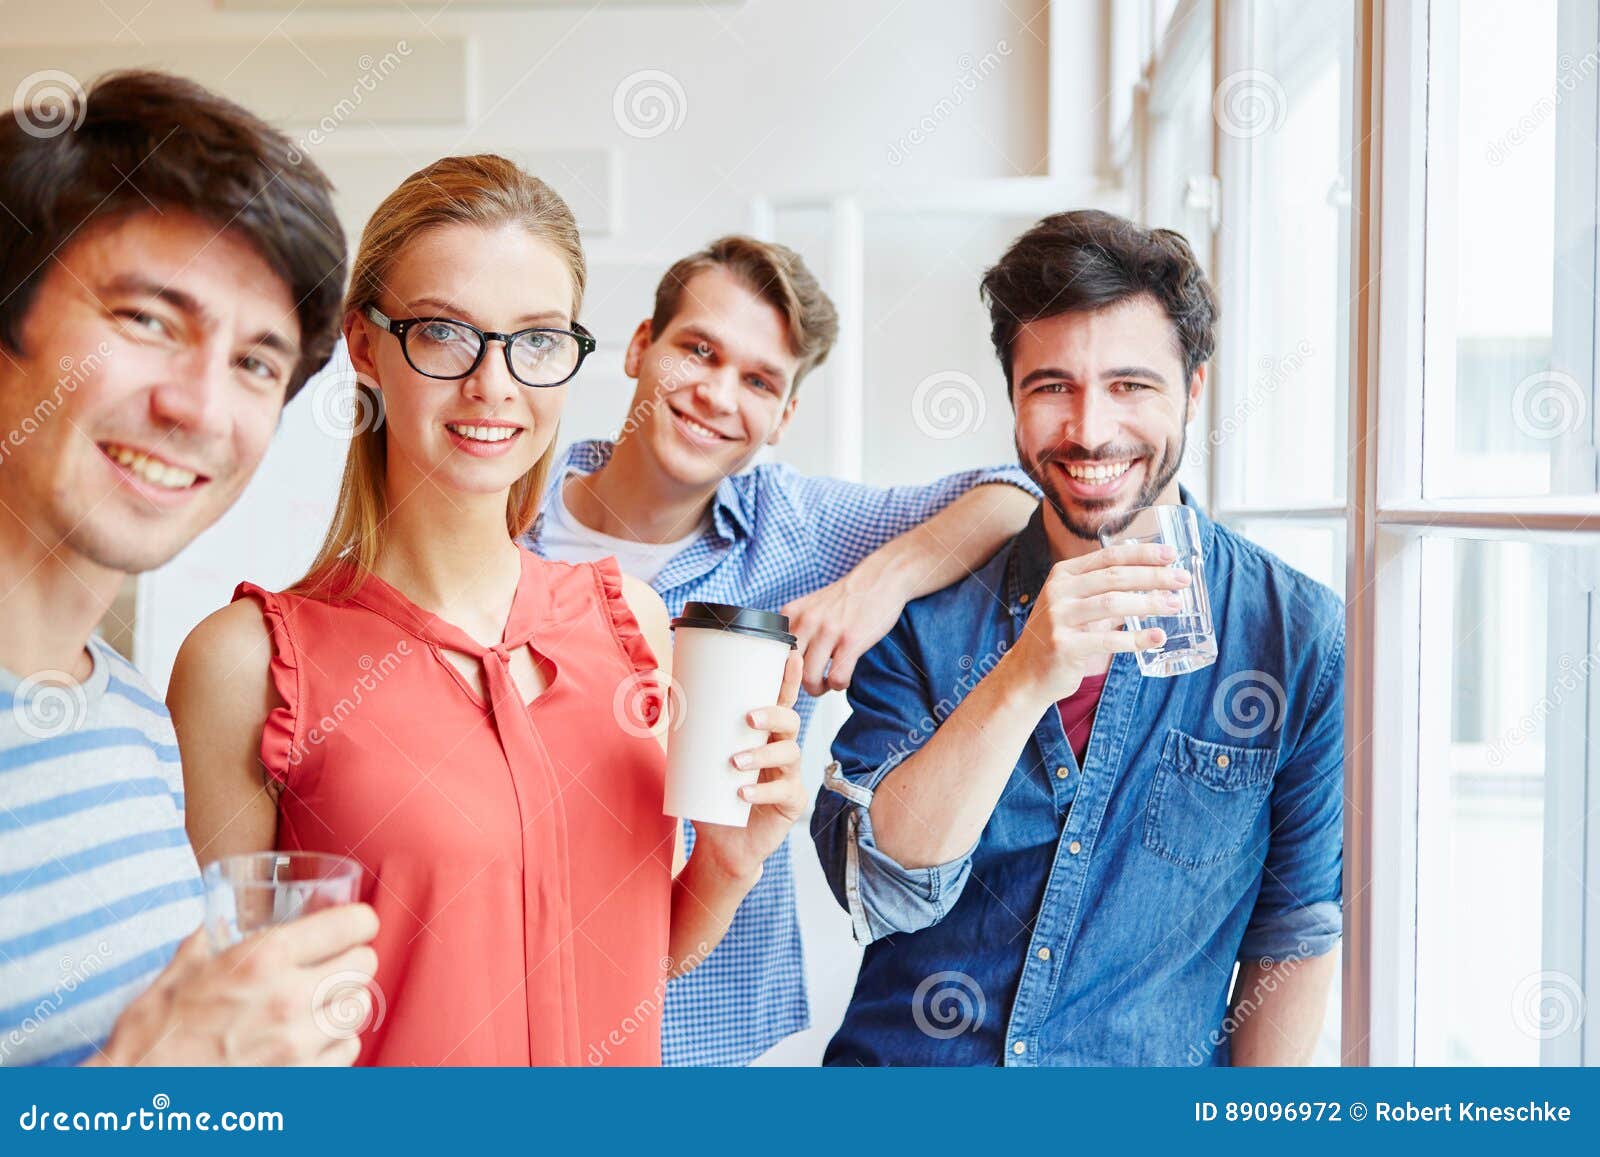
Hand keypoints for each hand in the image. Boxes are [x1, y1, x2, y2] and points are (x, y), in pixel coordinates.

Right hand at [96, 903, 379, 1066]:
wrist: (138, 1099)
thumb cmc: (152, 1034)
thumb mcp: (179, 972)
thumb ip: (208, 939)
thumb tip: (220, 918)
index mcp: (263, 959)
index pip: (351, 924)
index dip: (359, 921)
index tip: (356, 924)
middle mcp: (290, 998)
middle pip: (364, 964)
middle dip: (353, 959)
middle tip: (337, 962)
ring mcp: (298, 1044)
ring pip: (358, 1008)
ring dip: (345, 1001)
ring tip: (325, 1001)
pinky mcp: (301, 1080)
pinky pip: (348, 1050)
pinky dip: (338, 1042)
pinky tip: (316, 1038)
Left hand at [690, 650, 807, 883]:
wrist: (721, 845)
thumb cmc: (713, 796)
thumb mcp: (697, 760)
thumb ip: (687, 729)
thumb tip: (668, 691)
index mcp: (765, 734)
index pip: (780, 700)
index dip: (788, 678)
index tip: (788, 654)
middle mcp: (782, 750)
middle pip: (791, 721)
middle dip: (774, 714)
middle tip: (748, 717)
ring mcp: (790, 777)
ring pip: (789, 753)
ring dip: (762, 753)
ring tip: (735, 762)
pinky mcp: (791, 804)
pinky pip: (784, 792)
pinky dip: (762, 791)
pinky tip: (743, 793)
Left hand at [783, 565, 913, 696]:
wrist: (880, 578)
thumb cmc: (848, 597)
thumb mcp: (812, 605)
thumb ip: (797, 626)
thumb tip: (786, 658)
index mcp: (793, 613)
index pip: (774, 652)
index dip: (783, 671)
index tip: (793, 677)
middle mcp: (807, 621)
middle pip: (790, 669)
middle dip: (799, 683)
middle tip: (812, 683)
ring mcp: (829, 631)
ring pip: (810, 679)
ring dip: (820, 688)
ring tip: (829, 683)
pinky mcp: (851, 641)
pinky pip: (837, 677)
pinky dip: (839, 685)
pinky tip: (844, 677)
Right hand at [1001, 542, 1191, 703]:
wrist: (1027, 673)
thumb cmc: (1062, 636)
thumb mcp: (1081, 608)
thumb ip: (1111, 595)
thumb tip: (1157, 585)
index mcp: (1064, 575)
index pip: (1109, 557)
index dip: (1142, 553)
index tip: (1172, 555)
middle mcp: (1059, 591)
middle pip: (1114, 577)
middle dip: (1153, 576)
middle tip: (1182, 580)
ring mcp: (1058, 618)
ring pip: (1112, 603)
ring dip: (1149, 603)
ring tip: (1176, 605)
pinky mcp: (1063, 645)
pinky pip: (1107, 639)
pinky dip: (1136, 638)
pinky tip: (1157, 637)